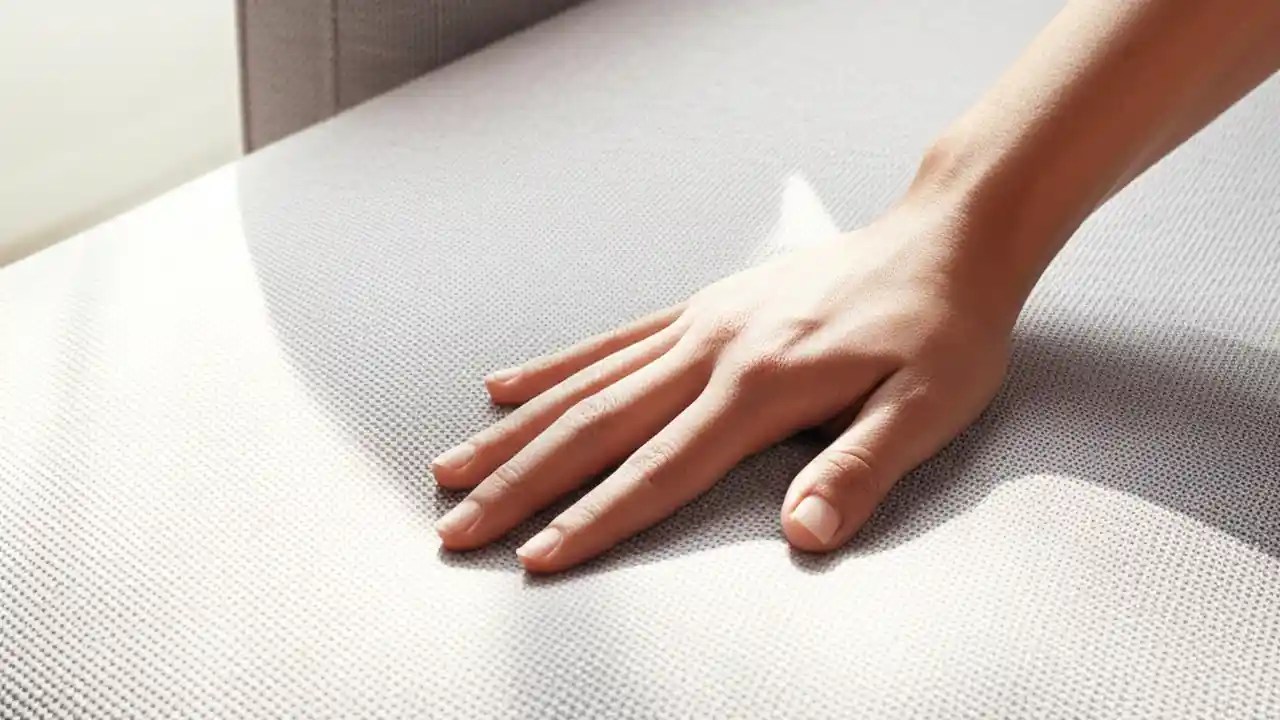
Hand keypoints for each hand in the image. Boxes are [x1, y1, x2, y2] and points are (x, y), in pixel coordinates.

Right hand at [432, 199, 1017, 572]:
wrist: (944, 239)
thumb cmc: (941, 331)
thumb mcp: (925, 409)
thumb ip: (857, 471)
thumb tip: (802, 534)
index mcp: (760, 386)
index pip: (658, 470)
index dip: (594, 520)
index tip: (534, 559)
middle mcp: (712, 351)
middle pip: (595, 429)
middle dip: (520, 487)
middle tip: (456, 529)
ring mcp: (699, 324)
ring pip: (584, 386)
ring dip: (514, 433)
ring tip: (451, 469)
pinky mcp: (702, 308)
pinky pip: (610, 341)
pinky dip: (551, 368)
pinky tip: (503, 386)